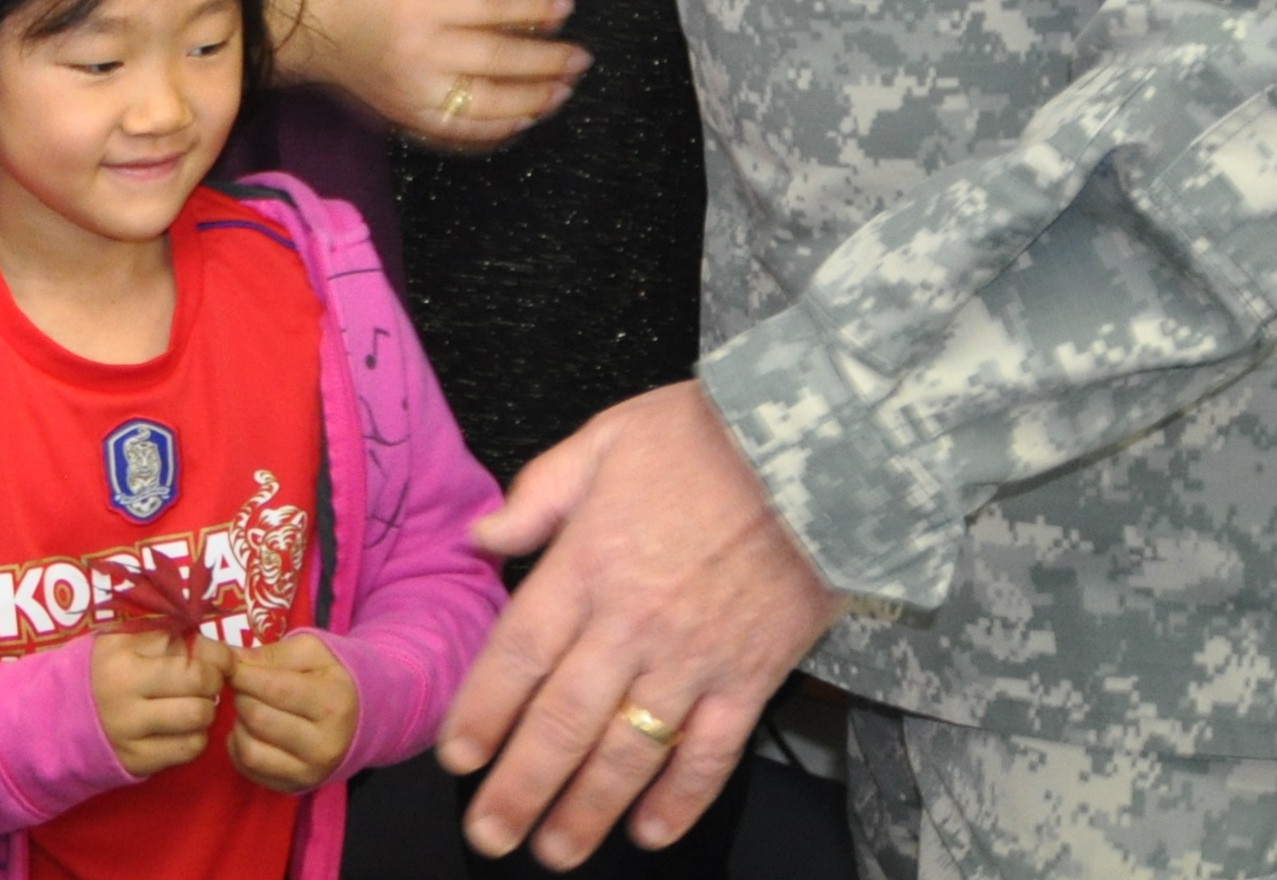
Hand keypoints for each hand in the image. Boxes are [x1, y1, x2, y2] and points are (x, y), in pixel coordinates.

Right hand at [88, 629, 229, 779]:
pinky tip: (180, 731)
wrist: (57, 720)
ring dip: (206, 711)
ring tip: (192, 707)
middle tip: (207, 685)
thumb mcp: (124, 642)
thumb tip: (219, 649)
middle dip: (214, 682)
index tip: (220, 661)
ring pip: (199, 715)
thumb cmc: (104, 673)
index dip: (218, 654)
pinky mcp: (135, 758)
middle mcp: (124, 684)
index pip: (192, 645)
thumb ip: (167, 637)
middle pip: (200, 679)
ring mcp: (128, 725)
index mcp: (124, 647)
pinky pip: (189, 748)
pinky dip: (195, 739)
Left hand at [224, 630, 358, 795]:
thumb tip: (231, 660)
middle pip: (256, 717)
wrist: (362, 718)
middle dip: (241, 696)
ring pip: (249, 749)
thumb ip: (272, 654)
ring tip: (250, 708)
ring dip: (238, 724)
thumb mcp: (312, 652)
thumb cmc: (333, 678)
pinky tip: (250, 730)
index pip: (273, 688)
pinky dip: (238, 746)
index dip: (243, 674)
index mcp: (332, 704)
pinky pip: (247, 769)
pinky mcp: (293, 787)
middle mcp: (324, 746)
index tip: (233, 665)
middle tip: (244, 686)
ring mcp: (309, 772)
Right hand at [280, 0, 587, 152]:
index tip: (566, 7)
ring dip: (533, 98)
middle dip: (546, 59)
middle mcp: (421, 50)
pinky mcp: (412, 116)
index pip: (490, 6)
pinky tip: (526, 118)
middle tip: (581, 57)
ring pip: (487, 101)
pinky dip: (499, 128)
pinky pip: (463, 129)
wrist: (318, 32)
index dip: (533, 7)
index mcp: (420, 3)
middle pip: (496, 57)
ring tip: (565, 89)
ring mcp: (416, 90)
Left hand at [439, 383, 839, 866]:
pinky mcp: (752, 677)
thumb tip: (481, 537)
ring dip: (587, 810)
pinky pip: (709, 753)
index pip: (518, 655)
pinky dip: (680, 801)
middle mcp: (631, 623)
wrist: (819, 449)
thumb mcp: (605, 439)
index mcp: (587, 564)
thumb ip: (539, 493)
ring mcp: (694, 658)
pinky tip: (649, 832)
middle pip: (562, 723)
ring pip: (628, 753)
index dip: (482, 713)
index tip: (456, 758)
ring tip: (554, 852)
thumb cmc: (706, 437)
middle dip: (520, 787)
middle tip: (490, 834)